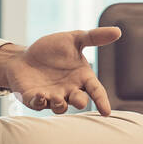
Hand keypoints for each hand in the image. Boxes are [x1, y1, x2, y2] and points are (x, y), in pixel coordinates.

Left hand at [0, 27, 119, 115]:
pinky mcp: (34, 99)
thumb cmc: (52, 50)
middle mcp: (69, 90)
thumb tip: (117, 31)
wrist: (25, 57)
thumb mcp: (73, 40)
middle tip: (79, 99)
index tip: (106, 112)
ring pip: (60, 107)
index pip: (96, 90)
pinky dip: (39, 102)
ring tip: (57, 98)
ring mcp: (52, 96)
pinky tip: (39, 95)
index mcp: (81, 77)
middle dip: (80, 102)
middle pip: (79, 101)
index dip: (102, 101)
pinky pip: (37, 104)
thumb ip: (94, 37)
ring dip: (60, 104)